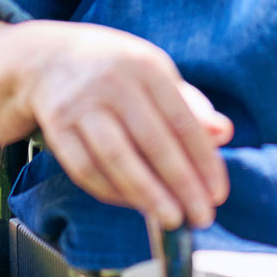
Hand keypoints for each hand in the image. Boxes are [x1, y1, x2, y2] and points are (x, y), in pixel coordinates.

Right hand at [23, 22, 232, 228]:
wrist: (51, 57)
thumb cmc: (117, 69)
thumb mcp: (155, 73)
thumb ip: (190, 105)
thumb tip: (224, 133)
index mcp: (146, 66)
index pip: (182, 118)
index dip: (202, 158)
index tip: (217, 191)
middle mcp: (114, 82)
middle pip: (153, 140)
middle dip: (180, 183)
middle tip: (200, 215)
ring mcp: (81, 104)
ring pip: (118, 158)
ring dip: (147, 194)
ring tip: (171, 219)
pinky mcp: (56, 126)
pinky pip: (86, 168)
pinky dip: (112, 191)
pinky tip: (134, 204)